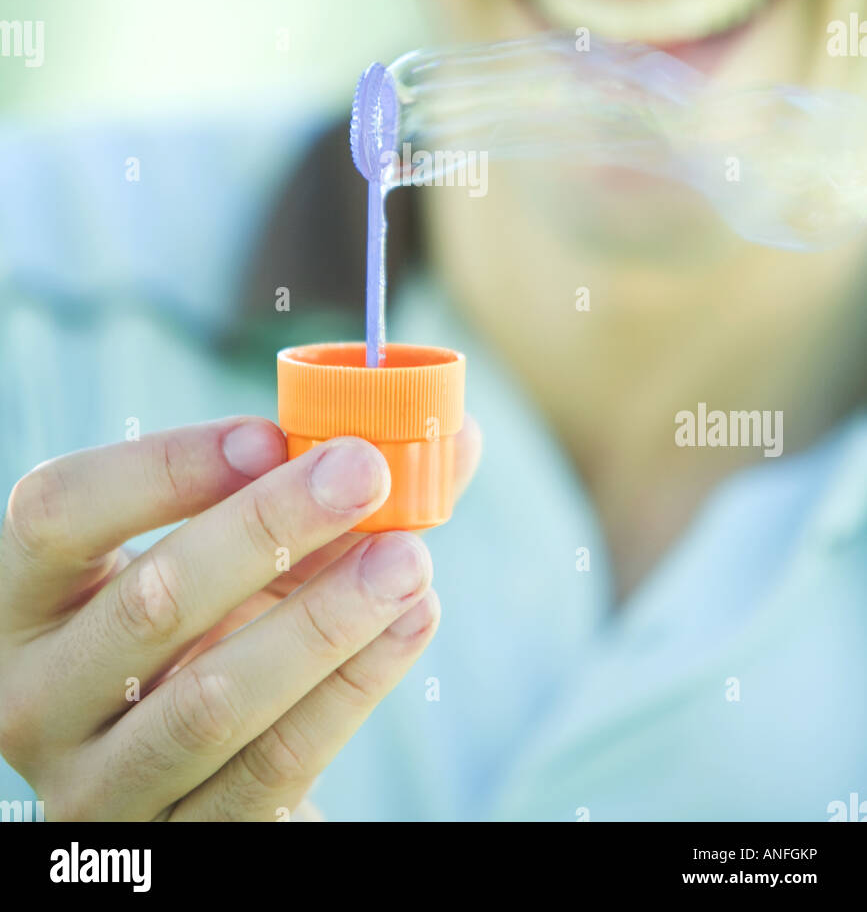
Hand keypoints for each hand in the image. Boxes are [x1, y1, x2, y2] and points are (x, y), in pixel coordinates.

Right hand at [0, 415, 481, 820]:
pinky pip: (272, 766)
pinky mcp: (180, 844)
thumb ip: (318, 483)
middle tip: (365, 472)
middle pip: (150, 600)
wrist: (190, 771)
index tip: (270, 433)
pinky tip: (413, 622)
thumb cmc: (211, 623)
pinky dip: (352, 689)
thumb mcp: (233, 551)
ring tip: (410, 556)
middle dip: (269, 526)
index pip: (59, 512)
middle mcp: (37, 694)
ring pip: (214, 698)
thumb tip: (453, 431)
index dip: (165, 466)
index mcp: (24, 597)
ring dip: (325, 620)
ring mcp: (99, 784)